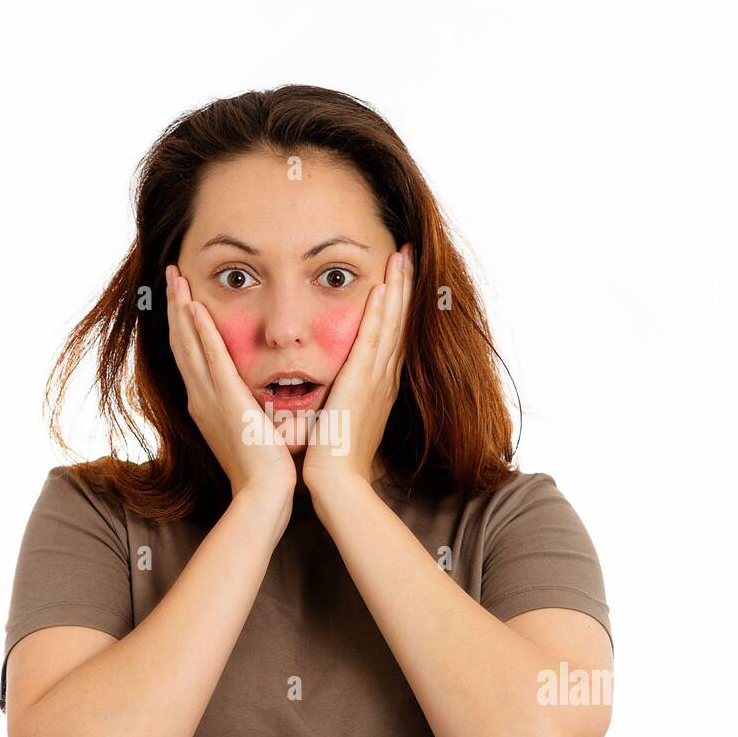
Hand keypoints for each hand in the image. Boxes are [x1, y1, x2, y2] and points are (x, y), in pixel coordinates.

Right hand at [165, 264, 296, 498]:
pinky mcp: (226, 401)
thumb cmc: (265, 468)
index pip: (191, 354)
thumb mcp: (253, 429)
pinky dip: (200, 331)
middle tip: (171, 273)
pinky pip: (211, 358)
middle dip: (175, 305)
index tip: (182, 295)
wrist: (263, 494)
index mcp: (207, 404)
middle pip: (182, 342)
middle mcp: (201, 397)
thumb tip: (262, 396)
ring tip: (176, 277)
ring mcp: (209, 398)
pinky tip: (193, 307)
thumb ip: (251, 408)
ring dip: (181, 307)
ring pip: (189, 343)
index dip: (183, 323)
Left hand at [301, 244, 412, 493]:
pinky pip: (374, 341)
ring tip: (402, 256)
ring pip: (392, 324)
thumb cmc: (332, 458)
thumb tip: (329, 389)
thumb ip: (338, 399)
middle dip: (405, 287)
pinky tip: (383, 288)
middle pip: (399, 322)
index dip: (398, 304)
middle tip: (408, 253)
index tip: (399, 276)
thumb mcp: (338, 419)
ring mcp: (376, 381)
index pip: (391, 335)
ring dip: (398, 289)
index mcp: (377, 386)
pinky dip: (381, 313)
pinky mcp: (363, 385)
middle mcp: (383, 379)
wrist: (336, 484)